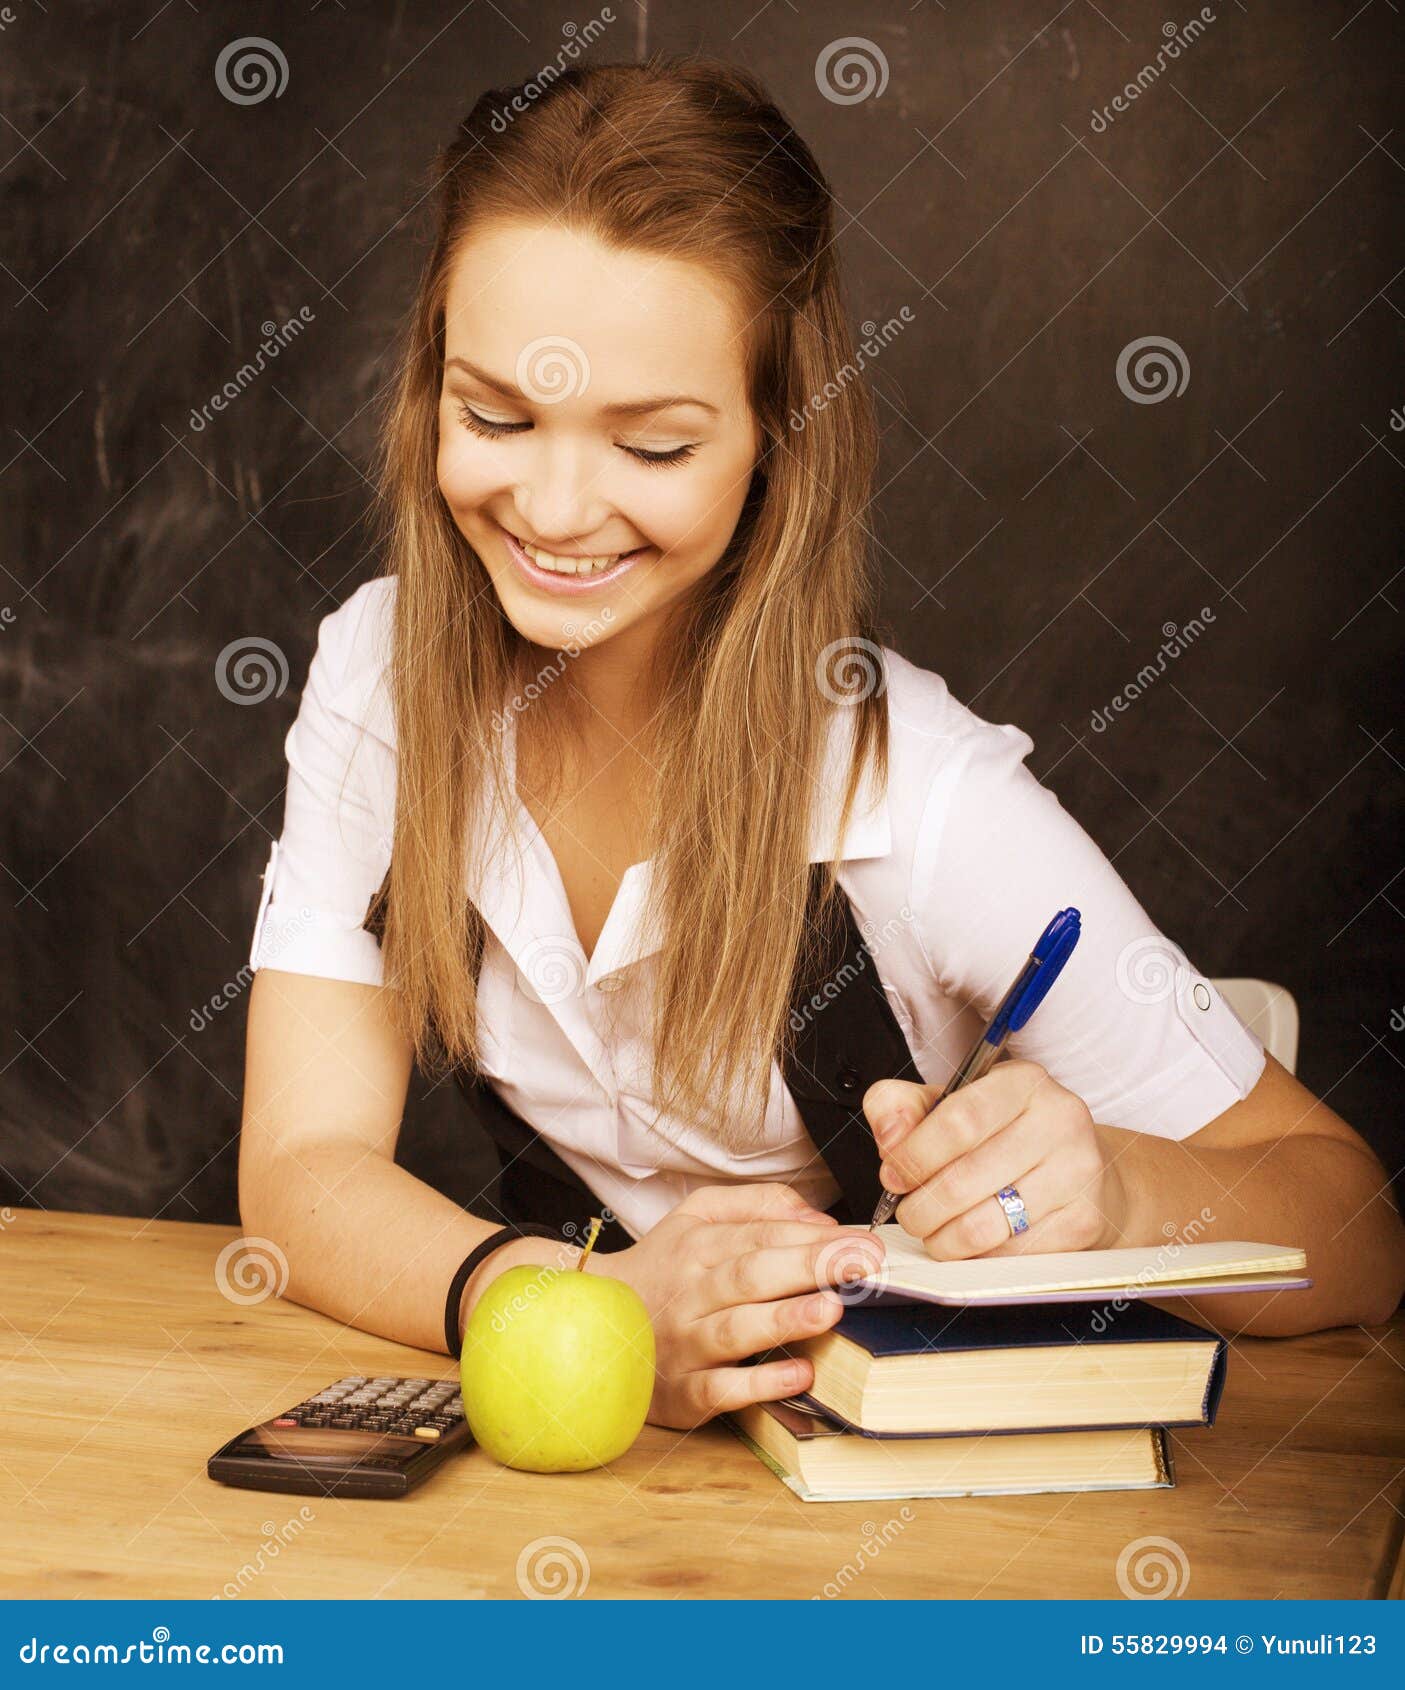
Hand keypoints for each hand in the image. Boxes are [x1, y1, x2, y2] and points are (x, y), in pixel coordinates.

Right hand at [587, 1182, 885, 1429]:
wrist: (593, 1323)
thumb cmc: (665, 1267)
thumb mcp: (697, 1216)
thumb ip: (757, 1206)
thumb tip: (819, 1218)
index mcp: (699, 1246)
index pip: (762, 1236)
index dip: (814, 1238)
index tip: (864, 1242)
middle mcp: (691, 1293)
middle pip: (751, 1275)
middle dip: (810, 1267)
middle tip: (862, 1265)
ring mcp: (685, 1344)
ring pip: (736, 1330)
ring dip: (785, 1319)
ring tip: (831, 1310)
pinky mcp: (682, 1392)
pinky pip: (720, 1389)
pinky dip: (759, 1385)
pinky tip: (798, 1374)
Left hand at [863, 1061, 1127, 1258]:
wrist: (1081, 1167)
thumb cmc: (1006, 1133)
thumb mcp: (953, 1102)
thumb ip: (904, 1107)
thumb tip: (889, 1136)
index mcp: (1022, 1082)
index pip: (958, 1120)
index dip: (914, 1155)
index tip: (893, 1175)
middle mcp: (1058, 1121)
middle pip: (964, 1180)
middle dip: (920, 1207)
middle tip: (909, 1213)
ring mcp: (1077, 1173)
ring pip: (983, 1226)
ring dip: (943, 1239)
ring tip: (934, 1230)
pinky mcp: (1082, 1221)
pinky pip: (1009, 1254)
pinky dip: (977, 1256)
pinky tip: (972, 1242)